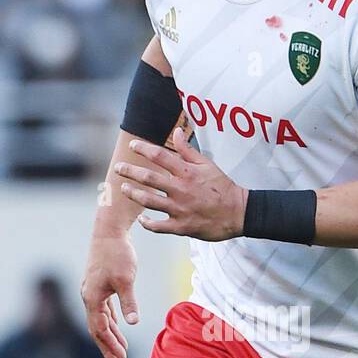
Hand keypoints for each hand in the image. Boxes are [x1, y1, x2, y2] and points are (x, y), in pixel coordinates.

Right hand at [80, 234, 138, 357]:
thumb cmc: (118, 254)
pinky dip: (111, 320)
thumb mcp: (126, 279)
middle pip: (97, 328)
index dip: (111, 345)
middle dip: (108, 346)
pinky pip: (104, 309)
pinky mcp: (99, 285)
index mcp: (92, 298)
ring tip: (122, 349)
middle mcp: (88, 296)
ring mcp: (92, 291)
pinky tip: (119, 326)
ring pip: (100, 319)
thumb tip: (132, 323)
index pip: (100, 329)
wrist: (109, 232)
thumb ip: (128, 302)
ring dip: (111, 335)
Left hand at [113, 127, 247, 240]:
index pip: (160, 156)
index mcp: (187, 172)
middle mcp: (181, 189)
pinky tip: (141, 219)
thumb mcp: (207, 164)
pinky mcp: (182, 226)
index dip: (143, 149)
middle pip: (149, 178)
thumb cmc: (223, 187)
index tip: (132, 146)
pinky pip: (159, 226)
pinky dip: (148, 223)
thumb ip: (188, 149)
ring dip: (133, 194)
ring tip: (123, 189)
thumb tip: (176, 131)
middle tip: (118, 168)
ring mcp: (180, 209)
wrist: (239, 213)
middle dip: (130, 171)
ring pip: (149, 201)